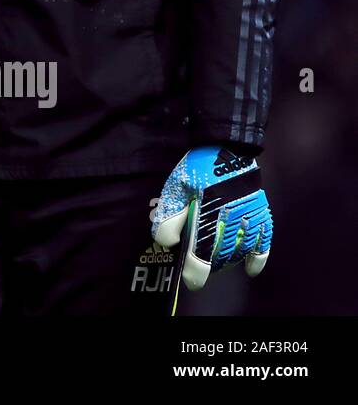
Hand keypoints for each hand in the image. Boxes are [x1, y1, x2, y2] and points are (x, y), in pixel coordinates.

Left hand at [152, 145, 271, 289]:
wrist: (227, 148)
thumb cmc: (197, 168)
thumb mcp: (175, 188)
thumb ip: (169, 216)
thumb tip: (166, 243)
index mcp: (206, 215)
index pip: (200, 257)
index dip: (194, 274)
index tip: (190, 281)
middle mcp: (230, 222)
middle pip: (219, 258)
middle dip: (207, 267)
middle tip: (197, 264)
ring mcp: (249, 220)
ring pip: (238, 254)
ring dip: (225, 262)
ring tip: (214, 260)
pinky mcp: (261, 216)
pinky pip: (263, 244)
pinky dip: (257, 259)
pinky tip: (250, 270)